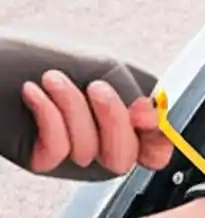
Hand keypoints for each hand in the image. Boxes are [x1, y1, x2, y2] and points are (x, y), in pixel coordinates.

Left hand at [20, 70, 172, 174]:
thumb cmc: (43, 57)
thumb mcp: (105, 68)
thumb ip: (137, 96)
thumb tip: (156, 119)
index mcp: (123, 119)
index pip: (156, 148)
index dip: (158, 139)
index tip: (146, 116)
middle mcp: (101, 141)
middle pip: (126, 155)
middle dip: (112, 118)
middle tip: (96, 87)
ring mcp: (73, 154)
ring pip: (90, 151)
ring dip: (71, 107)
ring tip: (52, 78)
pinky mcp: (44, 160)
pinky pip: (59, 150)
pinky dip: (48, 116)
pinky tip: (33, 92)